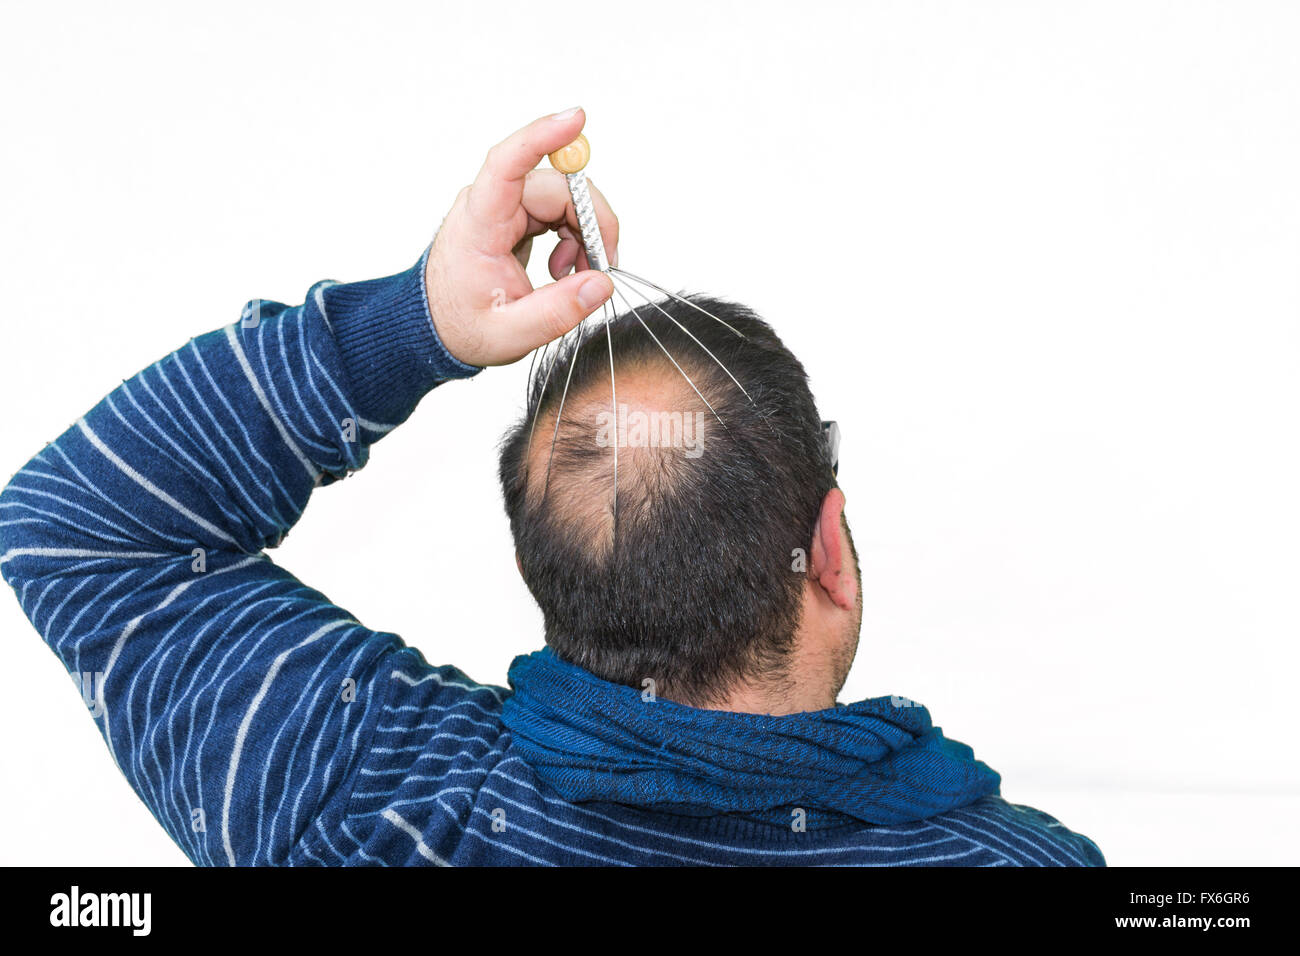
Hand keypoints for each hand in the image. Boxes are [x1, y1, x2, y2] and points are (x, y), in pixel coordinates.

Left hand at [424, 107, 618, 367]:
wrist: (437, 326)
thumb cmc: (462, 326)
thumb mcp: (510, 334)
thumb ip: (557, 312)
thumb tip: (601, 283)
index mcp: (478, 225)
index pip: (506, 163)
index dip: (542, 137)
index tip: (576, 119)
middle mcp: (490, 204)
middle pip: (556, 187)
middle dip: (590, 223)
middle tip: (602, 267)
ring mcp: (504, 206)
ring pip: (564, 197)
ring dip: (584, 235)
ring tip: (573, 277)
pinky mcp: (516, 213)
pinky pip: (559, 210)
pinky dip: (574, 237)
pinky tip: (563, 269)